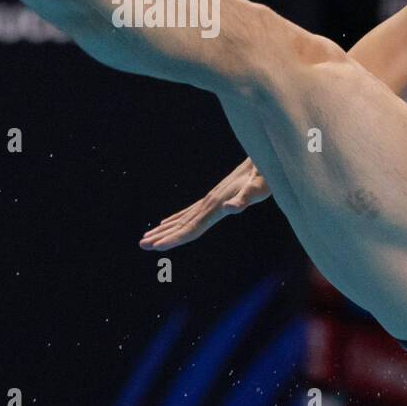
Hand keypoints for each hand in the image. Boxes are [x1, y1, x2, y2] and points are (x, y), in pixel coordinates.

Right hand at [139, 158, 270, 250]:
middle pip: (182, 224)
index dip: (174, 238)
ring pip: (182, 219)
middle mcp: (209, 203)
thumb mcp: (258, 189)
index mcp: (216, 206)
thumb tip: (230, 208)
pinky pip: (189, 212)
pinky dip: (175, 219)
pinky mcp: (214, 198)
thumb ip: (244, 199)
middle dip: (162, 236)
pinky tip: (166, 222)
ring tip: (146, 238)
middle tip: (141, 245)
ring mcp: (210, 200)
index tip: (156, 248)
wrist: (264, 157)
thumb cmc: (265, 177)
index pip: (191, 227)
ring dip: (164, 229)